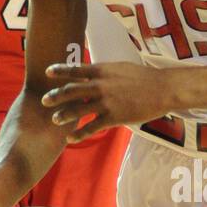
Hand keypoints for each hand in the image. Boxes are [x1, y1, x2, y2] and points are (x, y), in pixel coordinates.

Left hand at [42, 61, 172, 141]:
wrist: (162, 89)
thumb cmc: (144, 78)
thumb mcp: (120, 68)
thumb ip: (104, 72)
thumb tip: (92, 72)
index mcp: (102, 71)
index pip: (76, 69)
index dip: (60, 70)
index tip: (48, 72)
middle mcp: (100, 85)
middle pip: (72, 90)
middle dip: (56, 96)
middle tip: (44, 101)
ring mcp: (106, 102)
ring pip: (78, 109)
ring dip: (64, 115)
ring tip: (55, 119)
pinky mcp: (114, 117)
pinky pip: (92, 126)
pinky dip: (80, 133)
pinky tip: (71, 138)